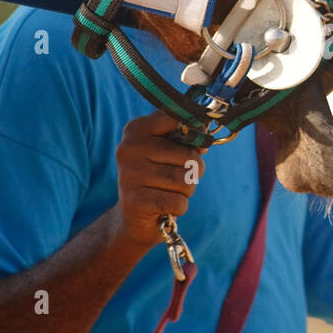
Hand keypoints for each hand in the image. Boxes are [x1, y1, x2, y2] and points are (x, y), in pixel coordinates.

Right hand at [114, 111, 206, 249]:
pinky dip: (179, 207)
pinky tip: (165, 206)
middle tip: (177, 178)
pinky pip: (178, 202)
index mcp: (137, 129)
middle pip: (189, 156)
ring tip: (169, 191)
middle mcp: (129, 149)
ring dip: (186, 190)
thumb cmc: (158, 175)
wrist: (135, 215)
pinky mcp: (135, 201)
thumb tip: (203, 141)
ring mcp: (130, 175)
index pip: (177, 118)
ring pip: (185, 181)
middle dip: (194, 171)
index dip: (195, 132)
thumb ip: (186, 138)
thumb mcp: (168, 149)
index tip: (194, 143)